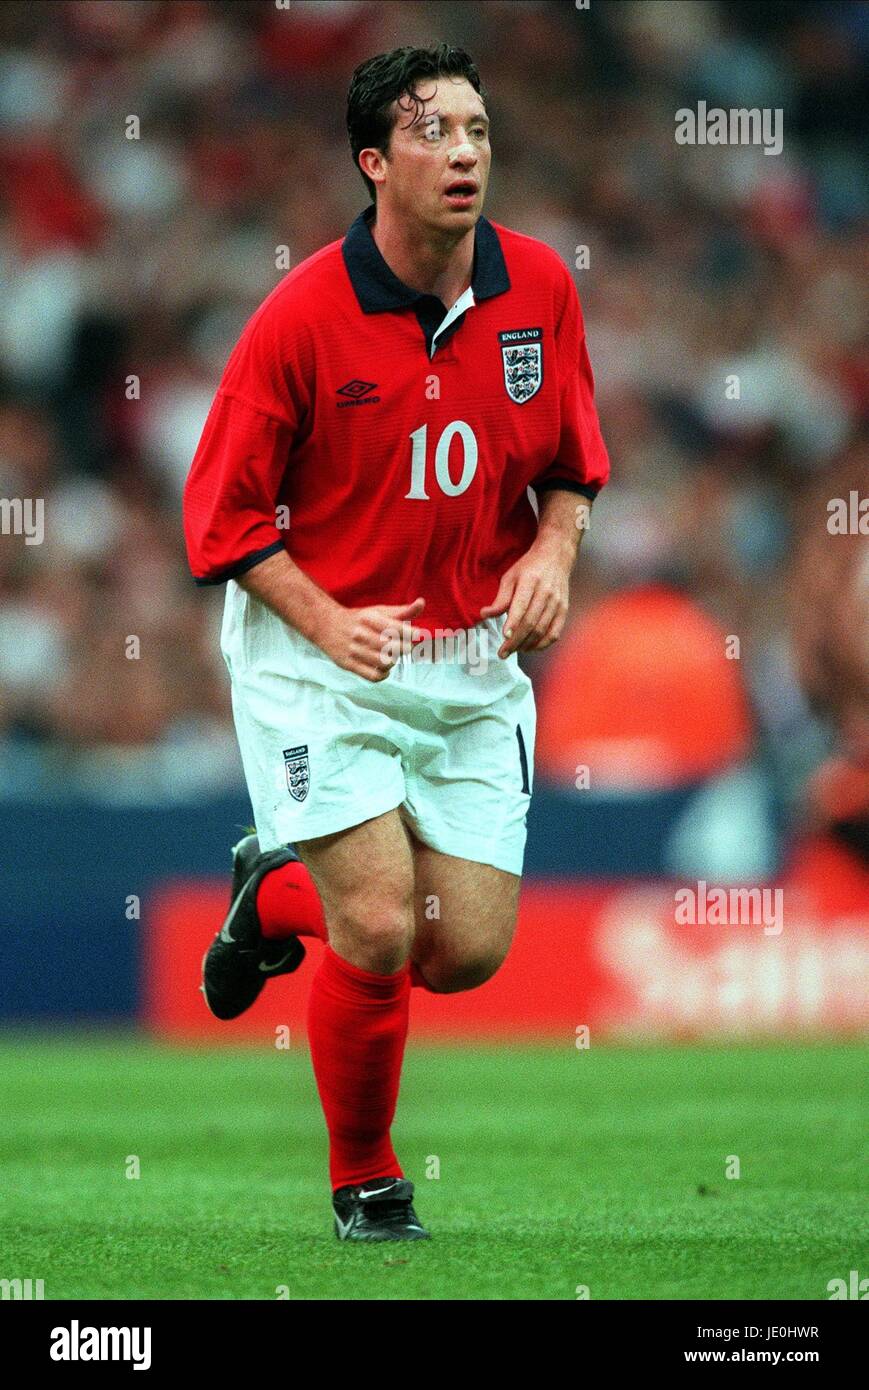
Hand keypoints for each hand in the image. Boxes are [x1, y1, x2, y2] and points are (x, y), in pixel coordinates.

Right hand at [314, 597, 425, 681]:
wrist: (325, 625)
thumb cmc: (359, 618)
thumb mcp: (378, 611)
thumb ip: (402, 611)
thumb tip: (422, 603)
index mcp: (369, 618)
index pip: (396, 628)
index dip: (412, 633)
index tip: (419, 635)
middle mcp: (360, 633)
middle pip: (393, 647)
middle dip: (404, 648)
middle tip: (404, 647)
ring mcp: (353, 650)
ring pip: (385, 663)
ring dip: (393, 661)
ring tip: (392, 656)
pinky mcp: (348, 664)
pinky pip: (373, 676)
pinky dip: (383, 674)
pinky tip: (384, 668)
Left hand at [480, 543, 570, 657]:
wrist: (556, 557)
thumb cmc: (529, 568)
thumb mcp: (510, 577)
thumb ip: (500, 598)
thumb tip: (485, 614)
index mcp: (530, 582)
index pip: (522, 607)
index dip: (513, 623)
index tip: (504, 636)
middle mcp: (546, 593)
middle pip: (531, 623)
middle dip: (516, 641)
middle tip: (503, 653)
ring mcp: (557, 603)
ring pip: (542, 630)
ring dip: (527, 645)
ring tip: (513, 650)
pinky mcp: (564, 610)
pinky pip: (554, 633)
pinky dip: (542, 644)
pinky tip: (530, 648)